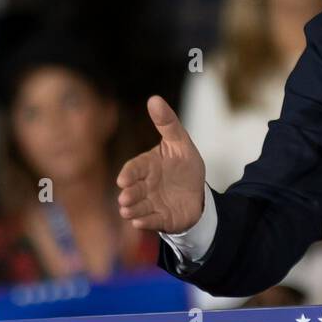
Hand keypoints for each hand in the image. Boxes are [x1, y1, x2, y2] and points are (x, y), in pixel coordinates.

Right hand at [116, 95, 206, 232]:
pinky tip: (140, 223)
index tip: (124, 180)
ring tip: (128, 211)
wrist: (198, 194)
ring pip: (136, 208)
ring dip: (132, 210)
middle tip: (125, 198)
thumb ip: (168, 123)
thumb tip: (154, 98)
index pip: (133, 169)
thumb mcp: (181, 143)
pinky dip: (145, 223)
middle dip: (128, 194)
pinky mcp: (159, 219)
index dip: (129, 174)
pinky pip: (150, 222)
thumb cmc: (184, 167)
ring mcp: (150, 204)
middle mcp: (144, 186)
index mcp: (147, 167)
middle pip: (132, 191)